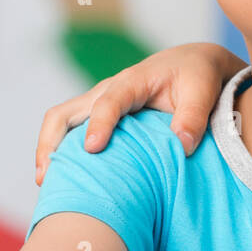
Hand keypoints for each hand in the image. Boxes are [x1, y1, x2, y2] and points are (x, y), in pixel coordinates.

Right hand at [35, 43, 245, 183]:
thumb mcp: (203, 90)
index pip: (109, 102)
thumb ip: (194, 116)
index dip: (99, 124)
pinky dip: (64, 154)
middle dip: (51, 142)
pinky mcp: (100, 116)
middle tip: (48, 178)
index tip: (92, 148)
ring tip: (48, 186)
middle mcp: (107, 91)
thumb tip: (182, 146)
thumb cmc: (196, 75)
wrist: (191, 64)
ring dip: (50, 151)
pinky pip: (72, 132)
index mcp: (133, 81)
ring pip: (62, 122)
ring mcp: (99, 103)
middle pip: (65, 113)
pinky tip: (68, 181)